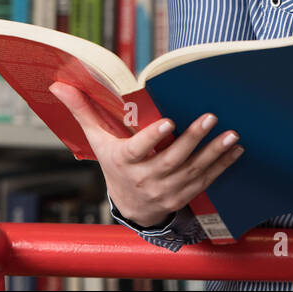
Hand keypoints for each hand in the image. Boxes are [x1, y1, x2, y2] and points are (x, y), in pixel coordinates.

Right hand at [48, 81, 244, 229]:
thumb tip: (57, 84)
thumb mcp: (97, 140)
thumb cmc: (113, 163)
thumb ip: (82, 111)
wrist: (130, 207)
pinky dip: (222, 166)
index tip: (169, 122)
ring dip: (214, 153)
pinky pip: (205, 181)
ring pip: (193, 171)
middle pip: (172, 159)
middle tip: (210, 117)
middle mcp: (146, 178)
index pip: (139, 150)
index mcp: (125, 161)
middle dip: (193, 139)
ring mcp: (167, 190)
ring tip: (231, 135)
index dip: (153, 137)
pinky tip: (235, 150)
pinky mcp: (183, 196)